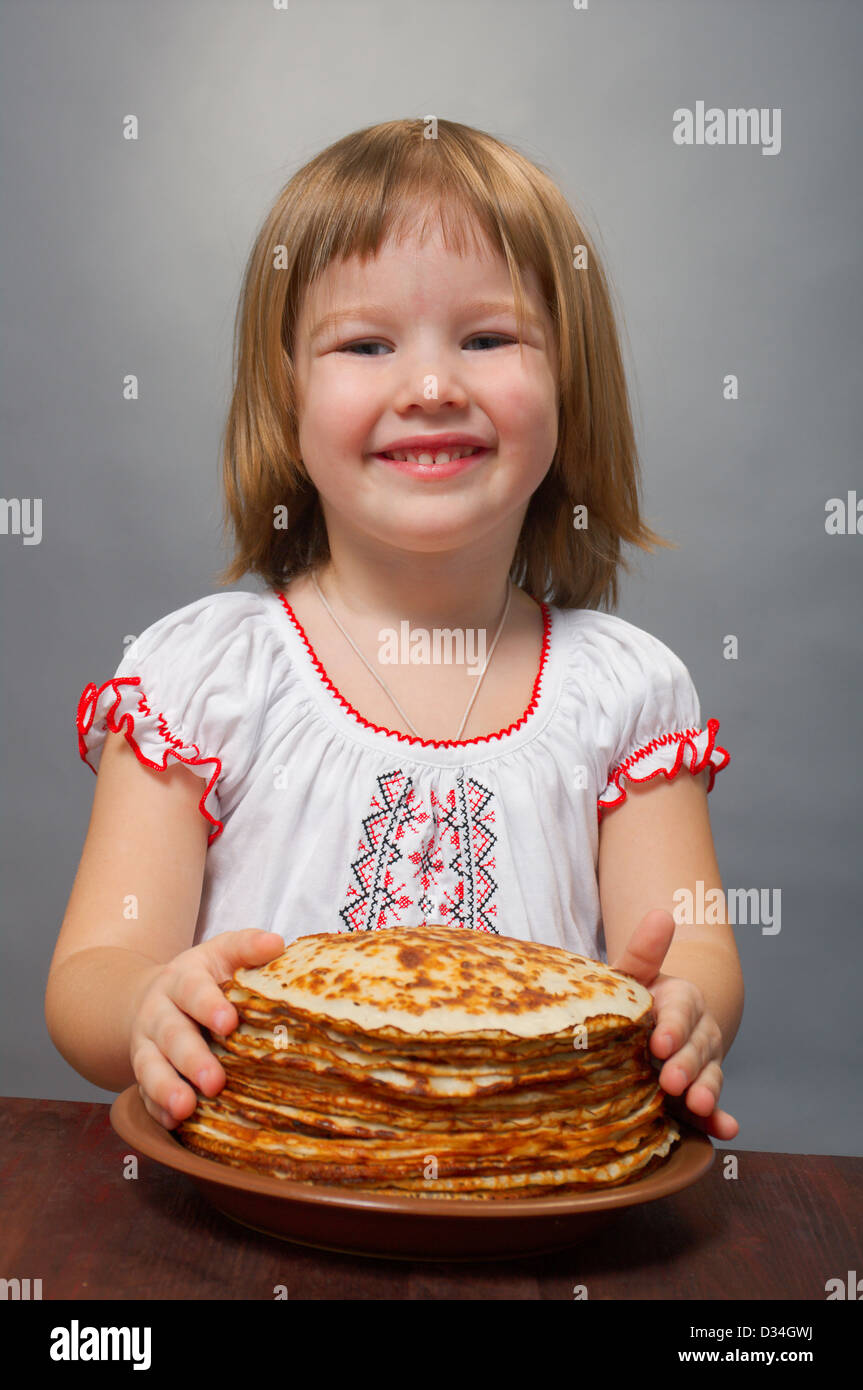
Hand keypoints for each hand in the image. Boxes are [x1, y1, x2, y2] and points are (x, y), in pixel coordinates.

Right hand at [130, 929, 284, 1130]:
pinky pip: (144, 1091)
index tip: (229, 1023)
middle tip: (215, 1082)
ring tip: (186, 1108)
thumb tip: (277, 943)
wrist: (155, 994)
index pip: (193, 990)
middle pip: (171, 1035)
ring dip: (166, 1088)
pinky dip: (155, 1107)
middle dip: (191, 1059)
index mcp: (181, 979)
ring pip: (150, 1065)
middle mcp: (159, 1011)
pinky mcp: (143, 1069)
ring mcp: (146, 1043)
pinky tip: (173, 1122)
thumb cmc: (204, 976)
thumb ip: (247, 947)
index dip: (209, 1006)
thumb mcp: (223, 953)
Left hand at [610, 908, 738, 1140]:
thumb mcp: (630, 976)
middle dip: (686, 1065)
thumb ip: (643, 951)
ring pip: (709, 1076)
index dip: (673, 1026)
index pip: (681, 1010)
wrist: (640, 1028)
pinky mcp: (697, 1093)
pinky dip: (720, 1120)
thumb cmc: (628, 1000)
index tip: (659, 1042)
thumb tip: (661, 914)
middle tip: (670, 1080)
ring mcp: (702, 1063)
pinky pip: (712, 1108)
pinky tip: (726, 1131)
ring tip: (699, 1106)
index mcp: (681, 999)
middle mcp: (698, 1031)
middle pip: (697, 1047)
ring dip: (707, 1092)